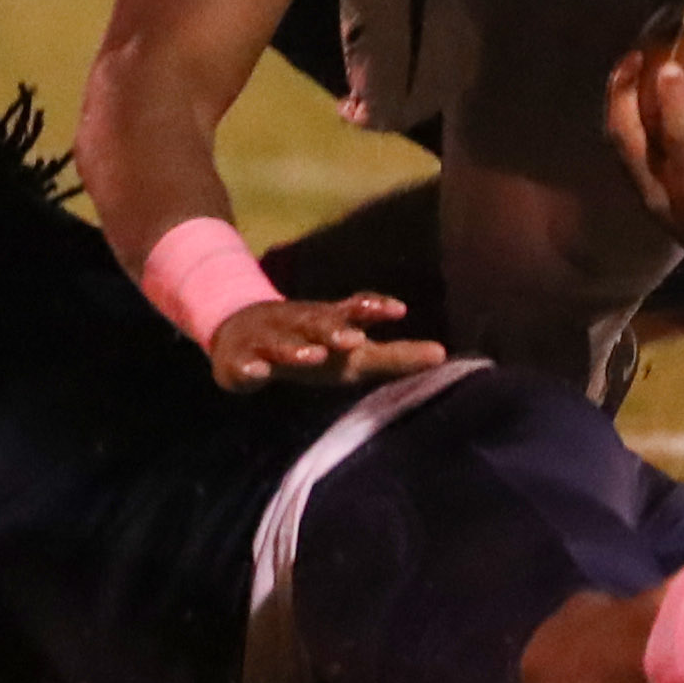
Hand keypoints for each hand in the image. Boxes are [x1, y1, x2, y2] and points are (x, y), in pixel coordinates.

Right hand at [209, 293, 446, 393]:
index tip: (399, 309)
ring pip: (282, 344)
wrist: (240, 333)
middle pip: (317, 323)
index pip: (355, 310)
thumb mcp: (353, 355)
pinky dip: (250, 368)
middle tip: (355, 338)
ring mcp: (268, 341)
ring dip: (297, 349)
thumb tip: (443, 354)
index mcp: (329, 322)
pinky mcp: (240, 361)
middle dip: (335, 329)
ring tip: (314, 356)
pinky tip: (257, 373)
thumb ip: (395, 355)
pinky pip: (243, 365)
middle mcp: (300, 326)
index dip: (374, 308)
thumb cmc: (313, 347)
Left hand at [604, 55, 683, 293]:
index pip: (677, 143)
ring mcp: (648, 198)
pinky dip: (623, 120)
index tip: (670, 66)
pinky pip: (623, 152)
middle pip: (627, 140)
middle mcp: (663, 196)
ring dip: (617, 104)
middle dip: (622, 96)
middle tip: (633, 56)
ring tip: (627, 67)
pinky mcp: (644, 195)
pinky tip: (632, 94)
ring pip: (618, 145)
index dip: (671, 103)